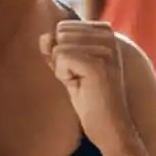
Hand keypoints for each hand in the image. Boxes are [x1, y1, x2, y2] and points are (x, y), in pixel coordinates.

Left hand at [39, 21, 134, 151]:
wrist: (111, 128)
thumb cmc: (90, 100)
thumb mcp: (69, 69)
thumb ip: (56, 50)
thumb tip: (44, 36)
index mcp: (105, 32)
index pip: (63, 27)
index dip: (63, 53)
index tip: (81, 71)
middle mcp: (109, 36)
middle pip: (59, 34)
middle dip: (61, 59)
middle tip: (81, 79)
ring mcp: (105, 49)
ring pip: (58, 47)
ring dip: (63, 69)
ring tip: (83, 83)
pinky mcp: (98, 64)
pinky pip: (61, 58)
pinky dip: (64, 76)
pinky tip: (82, 87)